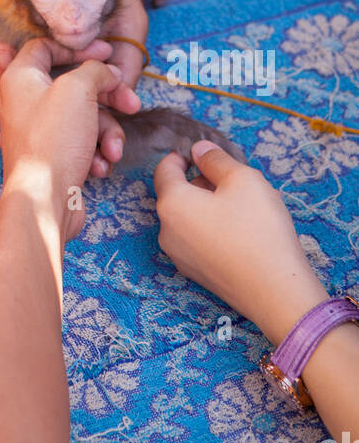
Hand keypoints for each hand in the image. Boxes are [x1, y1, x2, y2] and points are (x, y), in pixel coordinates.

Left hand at [0, 39, 127, 243]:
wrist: (44, 201)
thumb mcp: (78, 89)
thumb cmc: (54, 140)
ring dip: (107, 132)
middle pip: (73, 84)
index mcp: (20, 77)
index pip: (45, 47)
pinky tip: (100, 165)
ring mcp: (39, 129)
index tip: (106, 53)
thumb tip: (108, 72)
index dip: (78, 47)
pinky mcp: (52, 154)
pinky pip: (81, 141)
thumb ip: (95, 70)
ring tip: (113, 149)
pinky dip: (95, 151)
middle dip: (107, 96)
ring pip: (83, 116)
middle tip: (131, 102)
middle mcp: (25, 101)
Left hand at [154, 141, 326, 341]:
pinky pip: (200, 240)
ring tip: (246, 207)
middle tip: (236, 182)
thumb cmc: (258, 229)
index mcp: (171, 204)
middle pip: (178, 194)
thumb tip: (198, 150)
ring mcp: (181, 257)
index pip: (165, 169)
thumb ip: (215, 158)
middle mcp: (167, 232)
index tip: (204, 153)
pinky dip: (215, 228)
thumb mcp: (241, 178)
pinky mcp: (198, 274)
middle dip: (203, 183)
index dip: (182, 155)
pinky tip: (245, 232)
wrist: (276, 292)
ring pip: (190, 218)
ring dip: (211, 206)